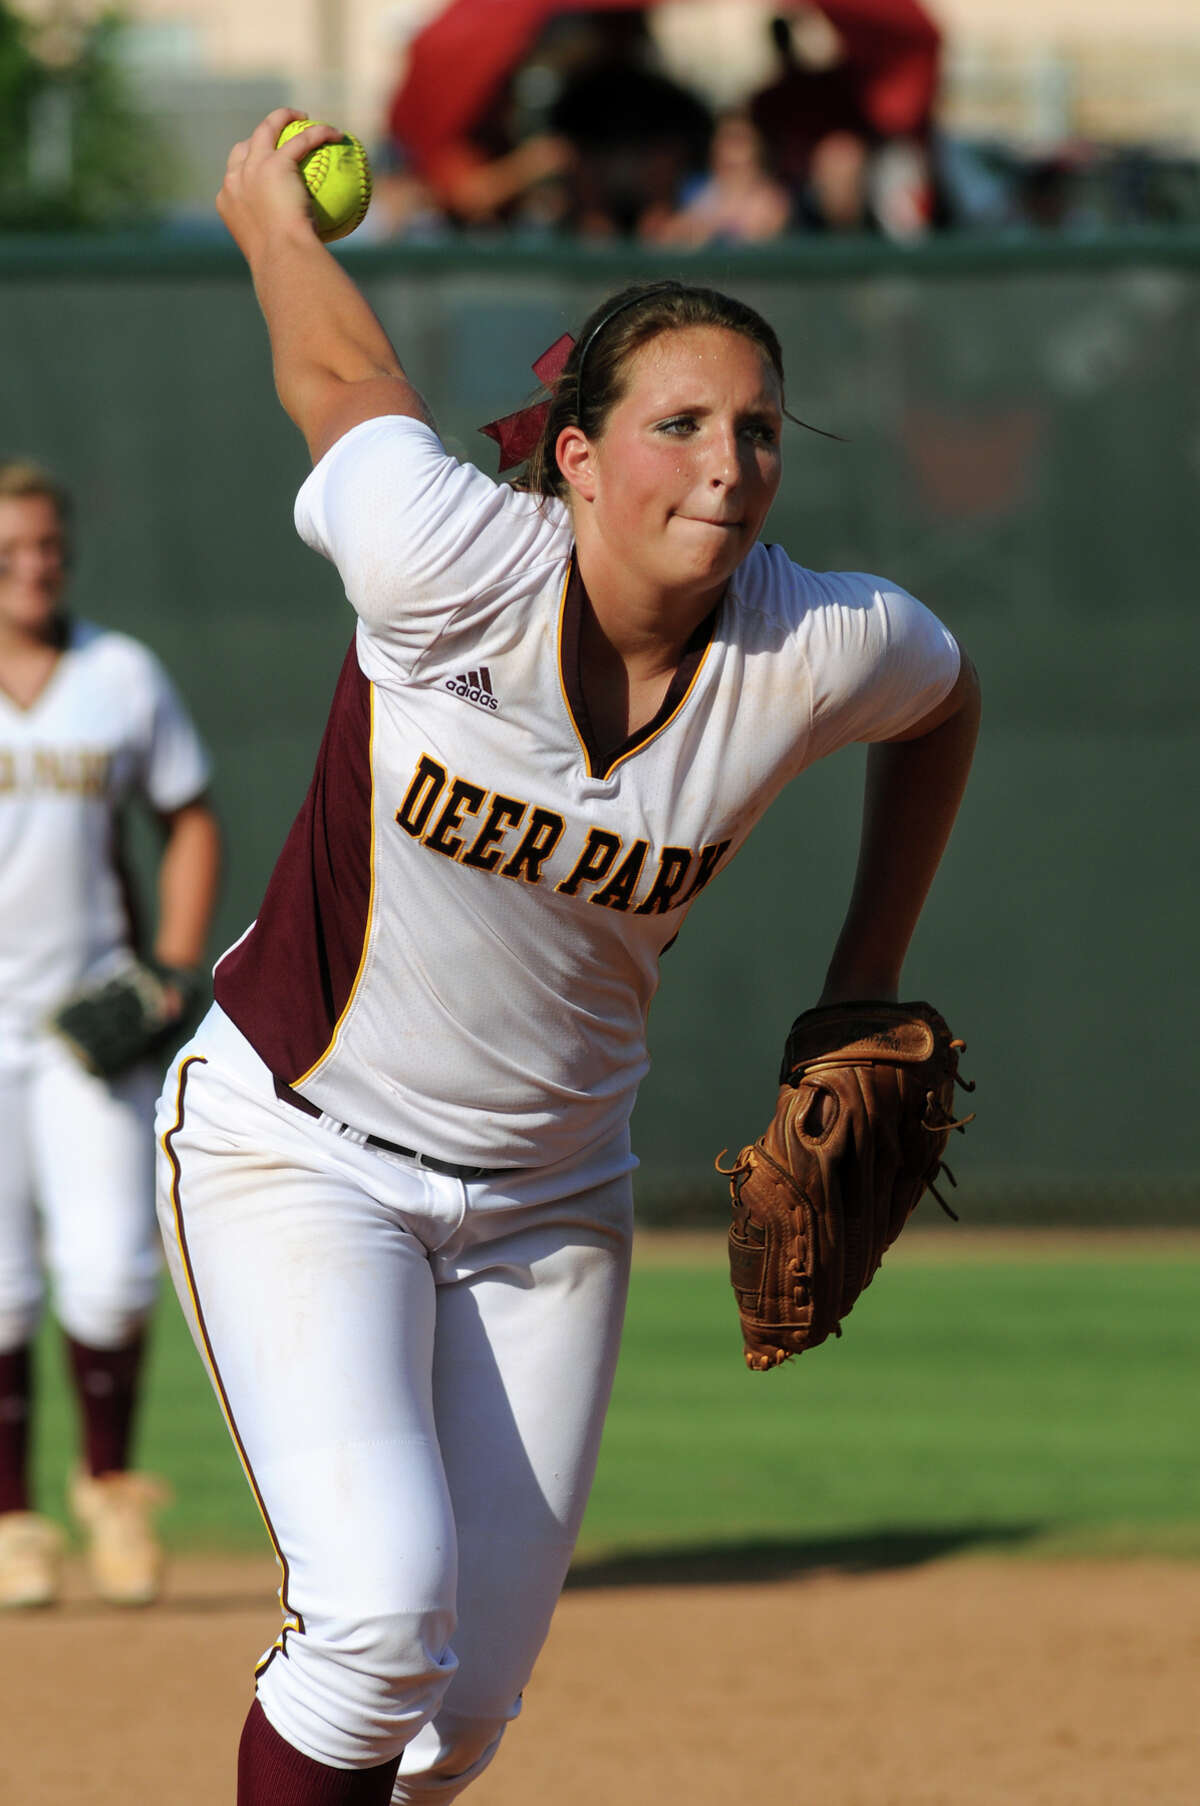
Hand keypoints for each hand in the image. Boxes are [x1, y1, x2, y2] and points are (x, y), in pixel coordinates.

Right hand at [216, 108, 342, 258]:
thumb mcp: (278, 253)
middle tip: (279, 137)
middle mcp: (233, 180)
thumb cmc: (284, 264)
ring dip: (283, 117)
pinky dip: (319, 134)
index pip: (234, 177)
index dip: (247, 168)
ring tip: (301, 117)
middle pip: (244, 147)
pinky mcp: (275, 163)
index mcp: (227, 202)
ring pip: (267, 129)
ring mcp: (251, 169)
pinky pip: (301, 140)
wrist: (282, 257)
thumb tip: (305, 248)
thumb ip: (282, 240)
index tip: (263, 168)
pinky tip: (335, 134)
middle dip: (259, 138)